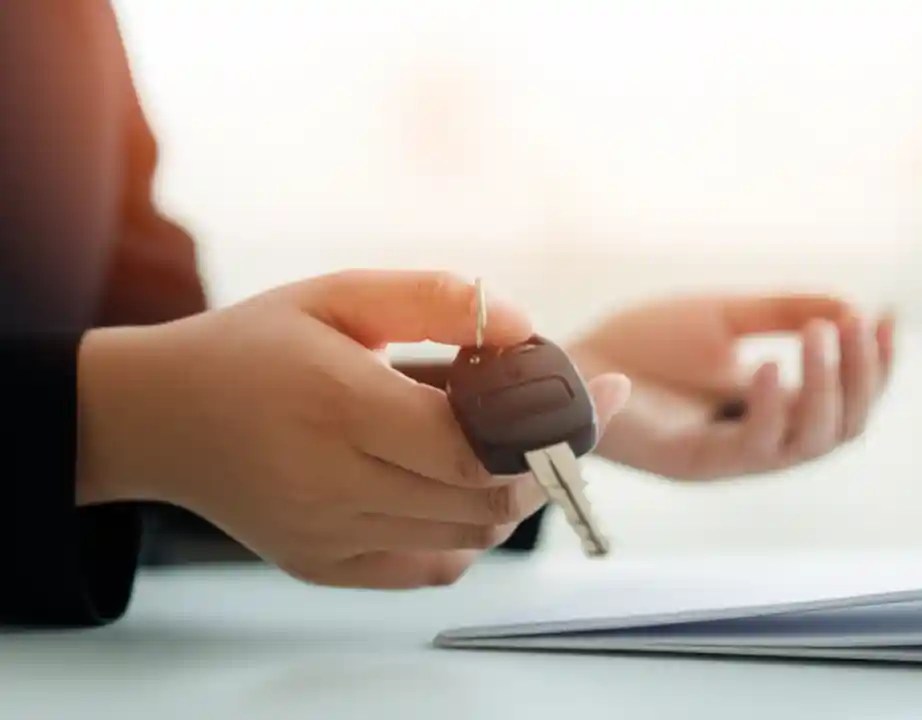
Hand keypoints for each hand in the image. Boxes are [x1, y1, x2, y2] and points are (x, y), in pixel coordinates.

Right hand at [75, 270, 629, 588]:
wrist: (160, 417)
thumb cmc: (255, 345)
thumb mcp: (339, 294)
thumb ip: (435, 299)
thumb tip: (526, 327)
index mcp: (337, 406)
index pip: (473, 445)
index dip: (549, 425)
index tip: (602, 393)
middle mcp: (333, 484)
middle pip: (484, 499)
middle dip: (546, 459)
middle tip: (563, 418)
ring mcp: (329, 537)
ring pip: (469, 538)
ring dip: (512, 493)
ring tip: (508, 444)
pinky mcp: (326, 566)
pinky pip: (432, 568)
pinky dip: (468, 532)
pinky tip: (455, 486)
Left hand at [569, 294, 893, 479]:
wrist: (571, 361)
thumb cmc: (642, 341)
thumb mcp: (723, 317)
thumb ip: (784, 312)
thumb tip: (852, 306)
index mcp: (774, 405)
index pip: (846, 396)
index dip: (875, 363)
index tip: (888, 316)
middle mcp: (763, 436)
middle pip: (843, 426)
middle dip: (861, 375)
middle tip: (857, 324)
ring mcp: (733, 455)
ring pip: (810, 441)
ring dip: (826, 387)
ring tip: (822, 334)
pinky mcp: (698, 464)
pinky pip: (754, 446)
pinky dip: (769, 405)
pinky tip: (769, 364)